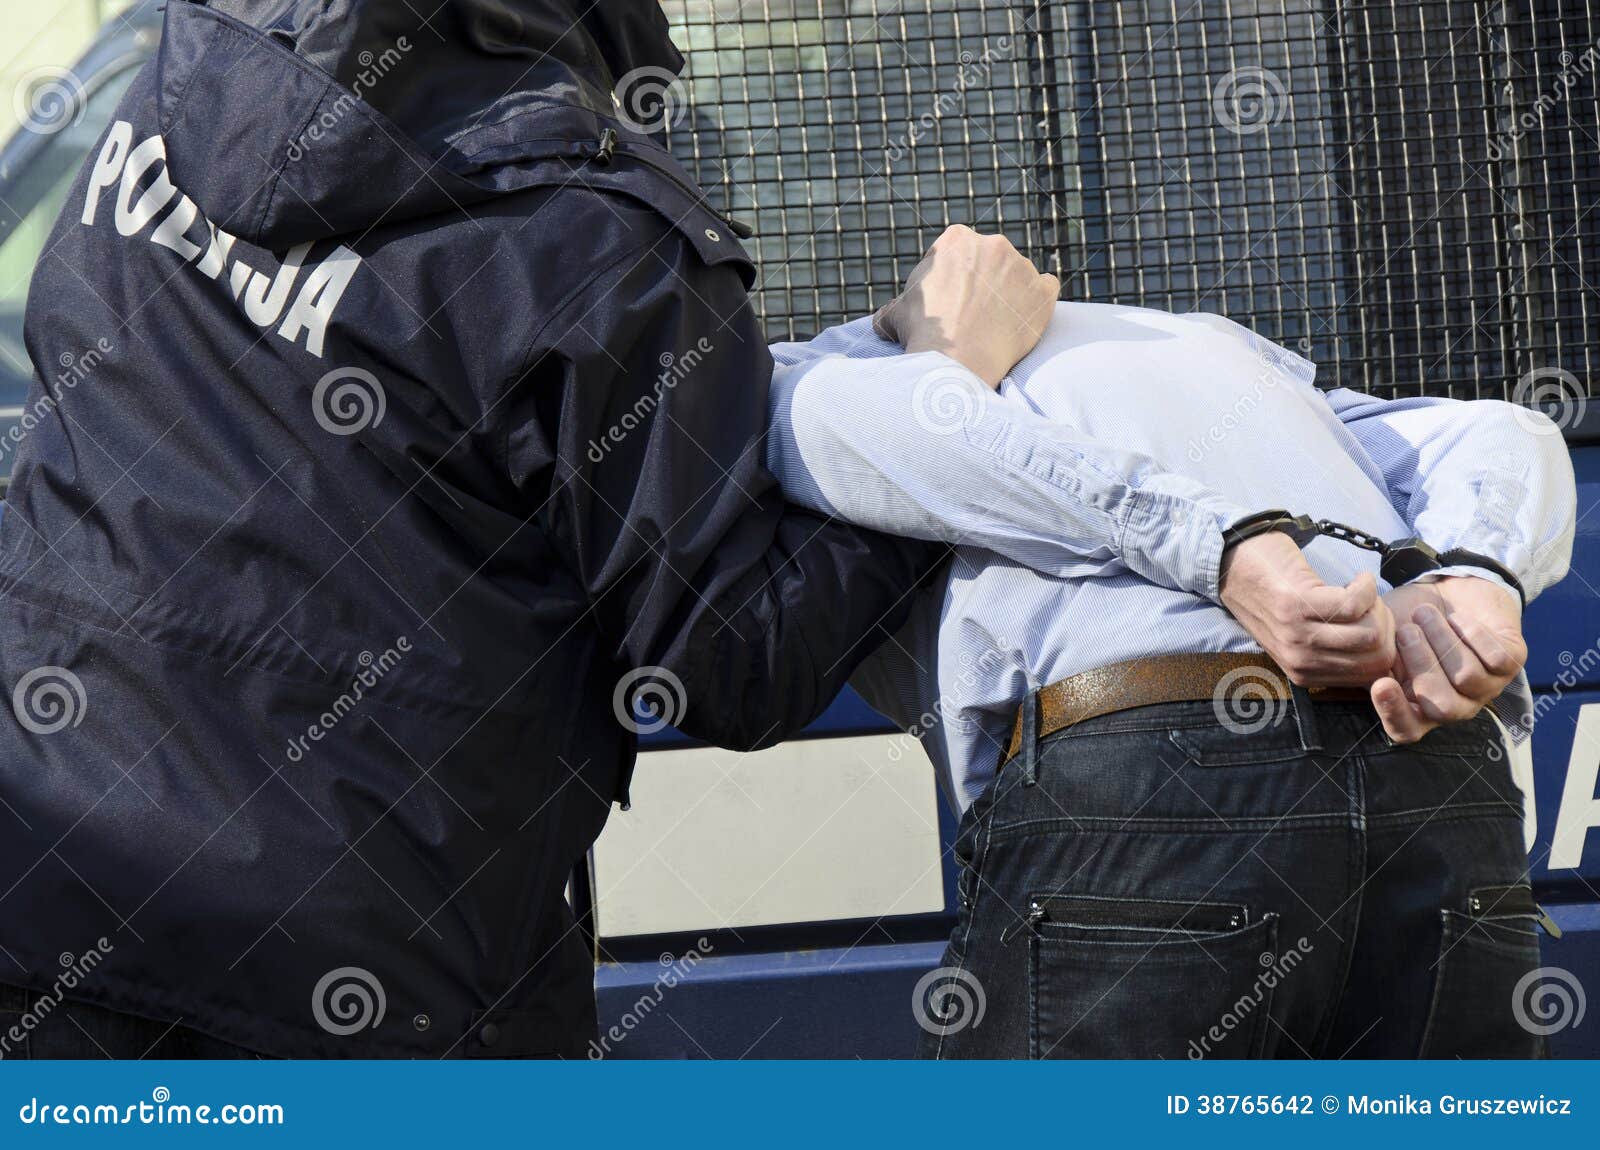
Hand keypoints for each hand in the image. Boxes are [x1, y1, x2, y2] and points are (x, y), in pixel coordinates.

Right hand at [873, 225, 1058, 388]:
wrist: (957, 363)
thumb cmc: (923, 335)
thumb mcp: (894, 314)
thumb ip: (895, 306)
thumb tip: (883, 319)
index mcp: (956, 240)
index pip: (959, 250)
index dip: (953, 275)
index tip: (951, 297)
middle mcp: (993, 244)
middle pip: (991, 259)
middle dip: (984, 281)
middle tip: (973, 312)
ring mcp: (1022, 267)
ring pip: (1018, 274)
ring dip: (1010, 292)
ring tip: (995, 324)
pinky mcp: (1043, 291)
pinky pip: (1046, 288)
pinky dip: (1037, 302)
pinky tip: (1021, 320)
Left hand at [1219, 532, 1396, 685]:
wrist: (1236, 565)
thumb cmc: (1275, 597)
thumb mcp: (1300, 638)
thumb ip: (1333, 654)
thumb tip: (1384, 658)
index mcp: (1304, 673)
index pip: (1371, 676)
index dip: (1387, 646)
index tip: (1378, 622)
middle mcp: (1300, 659)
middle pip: (1376, 656)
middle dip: (1386, 626)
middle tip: (1373, 604)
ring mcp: (1298, 633)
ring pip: (1370, 632)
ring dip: (1376, 607)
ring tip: (1362, 591)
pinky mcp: (1299, 604)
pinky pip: (1355, 603)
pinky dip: (1366, 587)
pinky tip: (1358, 579)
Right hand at [1369, 576, 1526, 742]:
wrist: (1450, 589)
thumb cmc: (1409, 617)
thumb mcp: (1383, 637)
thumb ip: (1373, 659)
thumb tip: (1361, 674)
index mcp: (1419, 706)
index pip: (1407, 730)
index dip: (1394, 713)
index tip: (1381, 683)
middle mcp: (1456, 705)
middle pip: (1441, 706)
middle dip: (1421, 663)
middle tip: (1406, 630)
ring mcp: (1487, 687)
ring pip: (1467, 677)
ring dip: (1441, 638)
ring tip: (1425, 613)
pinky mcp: (1512, 664)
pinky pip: (1494, 658)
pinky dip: (1470, 632)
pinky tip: (1457, 617)